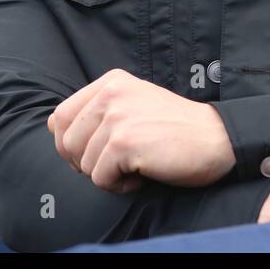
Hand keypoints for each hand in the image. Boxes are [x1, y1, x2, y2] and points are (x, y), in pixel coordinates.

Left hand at [47, 69, 236, 192]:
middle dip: (86, 163)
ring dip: (107, 175)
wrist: (216, 138)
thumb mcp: (134, 105)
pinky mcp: (124, 142)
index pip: (60, 117)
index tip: (96, 153)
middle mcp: (110, 93)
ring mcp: (116, 116)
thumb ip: (97, 111)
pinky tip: (142, 175)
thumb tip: (53, 129)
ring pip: (82, 164)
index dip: (70, 144)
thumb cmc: (175, 129)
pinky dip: (120, 186)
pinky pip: (100, 178)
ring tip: (136, 166)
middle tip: (119, 164)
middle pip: (66, 143)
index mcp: (110, 82)